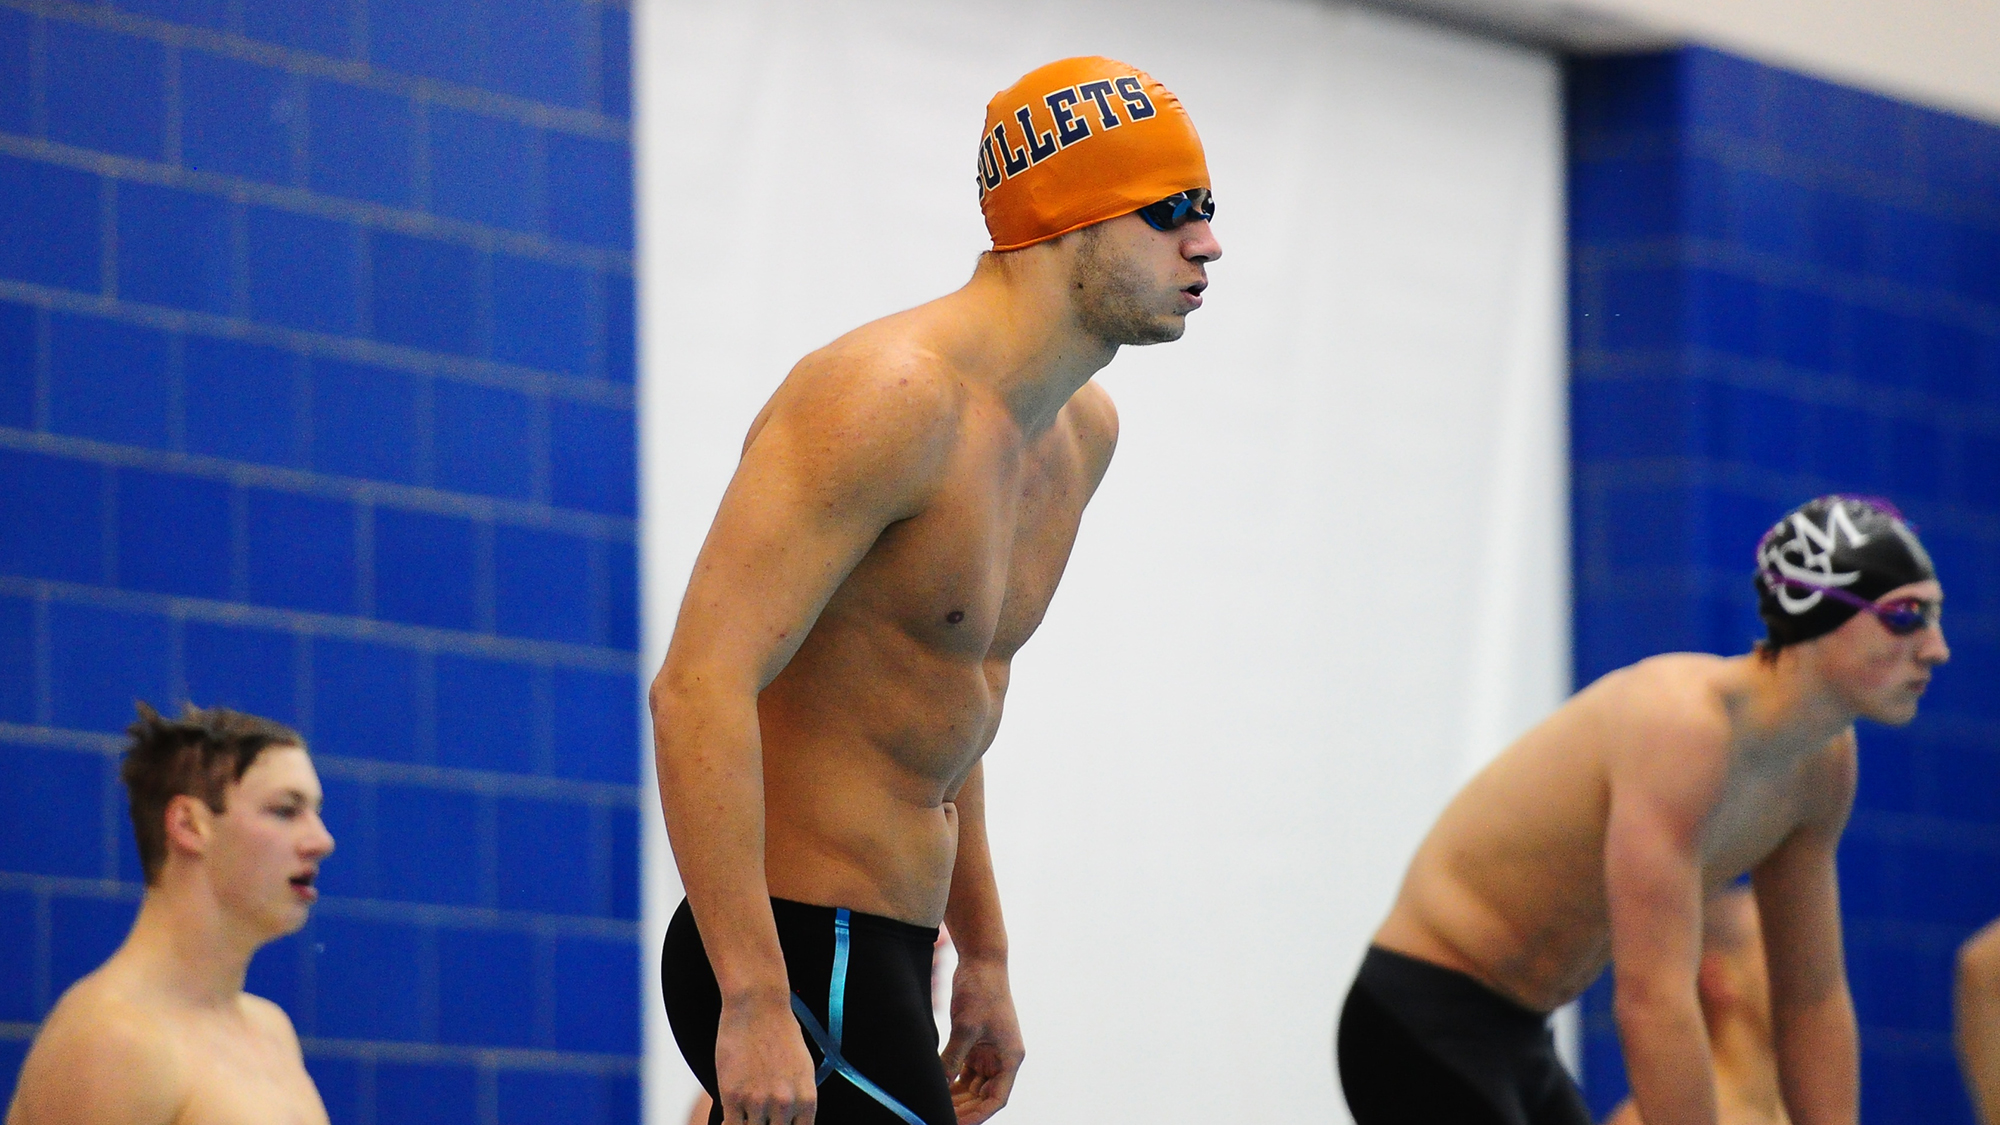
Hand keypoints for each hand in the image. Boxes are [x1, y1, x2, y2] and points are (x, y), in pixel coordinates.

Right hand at [715, 993, 817, 1124]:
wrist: (757, 1006)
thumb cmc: (781, 1032)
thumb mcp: (803, 1069)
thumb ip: (799, 1098)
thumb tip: (792, 1120)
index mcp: (807, 1099)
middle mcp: (785, 1104)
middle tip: (760, 1119)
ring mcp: (758, 1102)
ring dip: (749, 1124)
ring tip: (745, 1115)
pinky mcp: (733, 1097)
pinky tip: (730, 1120)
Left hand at [940, 958, 1024, 1124]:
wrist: (982, 961)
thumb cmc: (981, 991)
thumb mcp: (965, 1028)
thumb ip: (952, 1059)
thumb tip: (939, 1086)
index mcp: (1010, 1058)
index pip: (996, 1099)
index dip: (978, 1116)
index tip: (955, 1124)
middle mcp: (1002, 1059)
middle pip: (983, 1096)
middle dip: (962, 1109)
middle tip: (937, 1116)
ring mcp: (988, 1052)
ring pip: (971, 1086)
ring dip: (954, 1097)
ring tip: (932, 1105)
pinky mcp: (975, 1044)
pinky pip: (962, 1071)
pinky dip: (950, 1080)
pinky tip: (934, 1087)